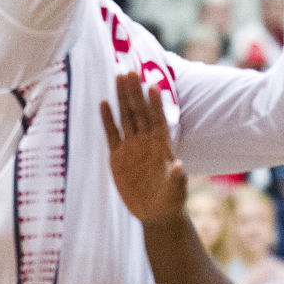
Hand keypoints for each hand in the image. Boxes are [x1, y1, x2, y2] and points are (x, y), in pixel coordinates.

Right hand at [100, 73, 187, 224]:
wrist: (156, 213)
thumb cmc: (171, 200)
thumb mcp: (176, 191)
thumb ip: (176, 178)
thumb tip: (179, 167)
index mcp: (162, 147)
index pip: (158, 120)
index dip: (155, 104)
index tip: (152, 84)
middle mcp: (146, 142)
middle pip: (139, 113)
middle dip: (135, 92)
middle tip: (129, 71)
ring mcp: (132, 148)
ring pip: (126, 118)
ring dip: (123, 98)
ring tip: (119, 77)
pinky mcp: (118, 157)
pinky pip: (112, 134)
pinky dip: (108, 120)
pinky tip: (104, 103)